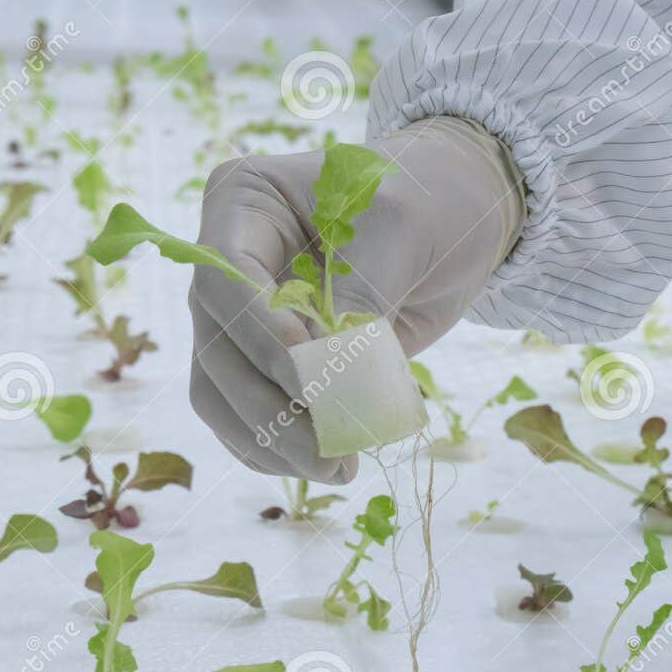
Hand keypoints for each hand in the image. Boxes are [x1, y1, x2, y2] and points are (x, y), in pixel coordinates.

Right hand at [188, 116, 523, 481]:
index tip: (310, 378)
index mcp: (243, 202)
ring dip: (270, 444)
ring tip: (339, 469)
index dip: (261, 335)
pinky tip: (332, 465)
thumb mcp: (402, 229)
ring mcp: (242, 320)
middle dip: (269, 410)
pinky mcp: (269, 367)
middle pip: (215, 349)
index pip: (224, 279)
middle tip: (329, 453)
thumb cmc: (428, 201)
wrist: (455, 223)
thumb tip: (331, 378)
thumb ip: (361, 295)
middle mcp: (227, 265)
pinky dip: (281, 453)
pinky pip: (248, 421)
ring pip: (220, 396)